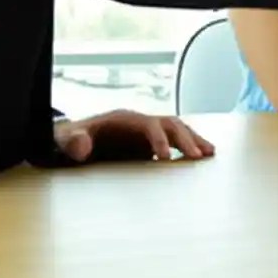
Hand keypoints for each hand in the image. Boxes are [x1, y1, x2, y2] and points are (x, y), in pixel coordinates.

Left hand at [54, 109, 215, 162]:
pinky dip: (190, 146)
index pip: (149, 125)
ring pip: (178, 130)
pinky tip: (202, 156)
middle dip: (186, 139)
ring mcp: (149, 131)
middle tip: (198, 157)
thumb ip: (74, 142)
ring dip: (194, 140)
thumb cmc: (73, 138)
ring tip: (210, 153)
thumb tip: (83, 147)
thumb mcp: (67, 139)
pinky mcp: (152, 142)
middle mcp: (142, 121)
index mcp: (125, 120)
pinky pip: (176, 140)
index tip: (166, 158)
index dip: (159, 140)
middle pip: (170, 124)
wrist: (76, 138)